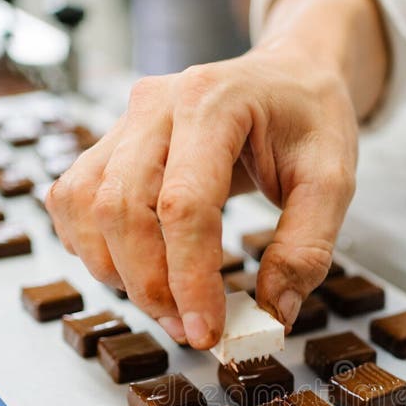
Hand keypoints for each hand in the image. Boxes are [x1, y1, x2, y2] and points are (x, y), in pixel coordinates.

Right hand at [47, 0, 387, 348]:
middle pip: (121, 209)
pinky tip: (132, 271)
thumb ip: (306, 249)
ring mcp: (124, 122)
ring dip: (117, 272)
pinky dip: (91, 247)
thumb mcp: (333, 180)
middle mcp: (156, 106)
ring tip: (168, 306)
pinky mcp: (109, 145)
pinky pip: (73, 200)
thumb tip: (271, 314)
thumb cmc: (309, 120)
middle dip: (150, 286)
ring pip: (86, 208)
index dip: (189, 279)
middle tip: (189, 330)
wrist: (287, 75)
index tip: (207, 331)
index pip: (183, 204)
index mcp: (213, 104)